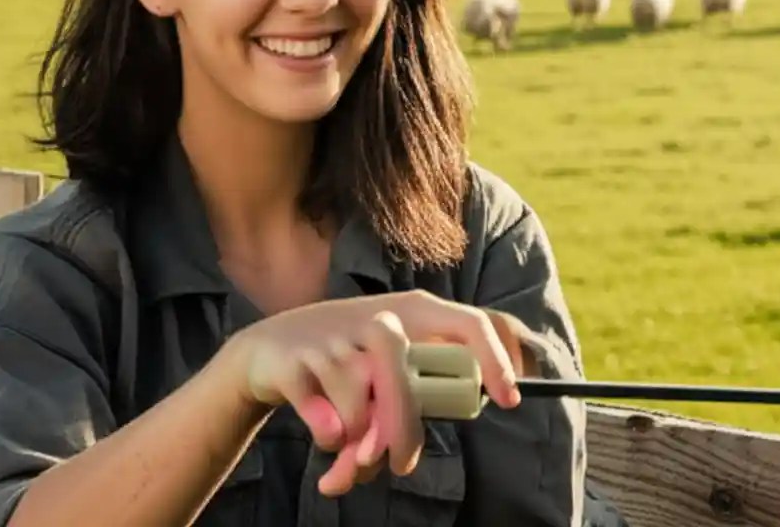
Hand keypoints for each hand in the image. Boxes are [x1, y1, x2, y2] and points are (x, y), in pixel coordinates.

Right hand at [227, 290, 532, 495]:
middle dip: (403, 435)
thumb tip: (422, 447)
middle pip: (405, 386)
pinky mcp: (296, 360)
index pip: (468, 322)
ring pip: (361, 412)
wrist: (269, 350)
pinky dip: (328, 440)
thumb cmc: (347, 365)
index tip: (510, 399)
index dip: (495, 359)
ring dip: (357, 443)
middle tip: (402, 465)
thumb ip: (413, 404)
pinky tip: (324, 434)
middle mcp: (378, 318)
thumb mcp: (387, 369)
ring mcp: (334, 337)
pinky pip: (325, 423)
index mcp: (412, 313)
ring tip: (347, 441)